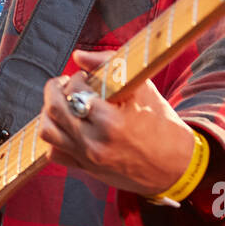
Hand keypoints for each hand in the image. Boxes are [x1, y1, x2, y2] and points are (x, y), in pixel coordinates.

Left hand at [39, 48, 195, 196]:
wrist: (177, 166)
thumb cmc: (162, 125)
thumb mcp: (143, 90)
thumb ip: (108, 66)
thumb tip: (78, 56)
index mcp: (111, 123)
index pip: (76, 91)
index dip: (77, 78)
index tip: (86, 77)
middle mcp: (95, 144)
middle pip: (54, 110)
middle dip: (55, 89)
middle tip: (66, 83)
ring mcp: (88, 159)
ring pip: (47, 132)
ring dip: (50, 112)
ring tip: (64, 102)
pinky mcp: (86, 169)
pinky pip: (54, 153)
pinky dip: (55, 137)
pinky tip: (68, 125)